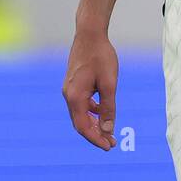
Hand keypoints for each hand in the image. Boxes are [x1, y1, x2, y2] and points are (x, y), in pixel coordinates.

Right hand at [62, 29, 118, 149]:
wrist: (90, 34)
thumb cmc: (101, 56)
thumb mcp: (109, 83)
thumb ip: (108, 107)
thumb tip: (108, 129)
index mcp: (75, 97)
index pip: (83, 127)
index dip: (96, 139)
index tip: (109, 147)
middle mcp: (68, 95)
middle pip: (80, 123)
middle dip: (96, 134)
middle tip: (111, 143)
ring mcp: (69, 89)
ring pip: (81, 113)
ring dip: (94, 123)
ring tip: (108, 130)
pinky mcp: (73, 83)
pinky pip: (81, 104)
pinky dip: (92, 111)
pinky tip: (102, 111)